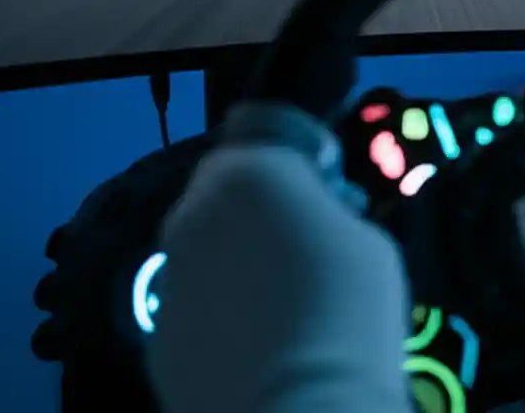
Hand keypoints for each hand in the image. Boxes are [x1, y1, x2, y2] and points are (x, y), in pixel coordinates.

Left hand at [146, 103, 411, 412]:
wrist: (300, 409)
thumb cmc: (349, 313)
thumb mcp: (366, 240)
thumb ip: (327, 214)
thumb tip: (313, 222)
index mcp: (248, 173)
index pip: (261, 140)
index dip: (298, 162)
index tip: (323, 189)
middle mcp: (193, 215)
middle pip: (224, 195)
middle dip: (257, 212)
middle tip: (304, 250)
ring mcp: (169, 278)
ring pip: (202, 255)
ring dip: (233, 266)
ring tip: (281, 307)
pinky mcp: (158, 336)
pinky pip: (192, 310)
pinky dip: (217, 318)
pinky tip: (257, 346)